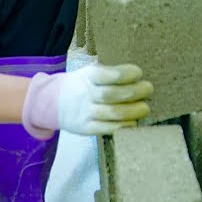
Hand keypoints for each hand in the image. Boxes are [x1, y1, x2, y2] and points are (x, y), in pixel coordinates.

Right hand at [22, 63, 153, 137]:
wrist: (53, 103)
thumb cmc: (81, 85)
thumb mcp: (89, 73)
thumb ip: (110, 75)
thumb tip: (139, 78)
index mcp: (87, 76)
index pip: (105, 74)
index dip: (124, 73)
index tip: (138, 73)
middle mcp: (84, 94)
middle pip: (111, 94)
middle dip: (133, 92)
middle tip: (148, 89)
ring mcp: (84, 113)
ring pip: (111, 113)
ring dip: (132, 111)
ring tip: (145, 108)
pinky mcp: (86, 128)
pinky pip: (106, 128)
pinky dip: (122, 126)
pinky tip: (133, 122)